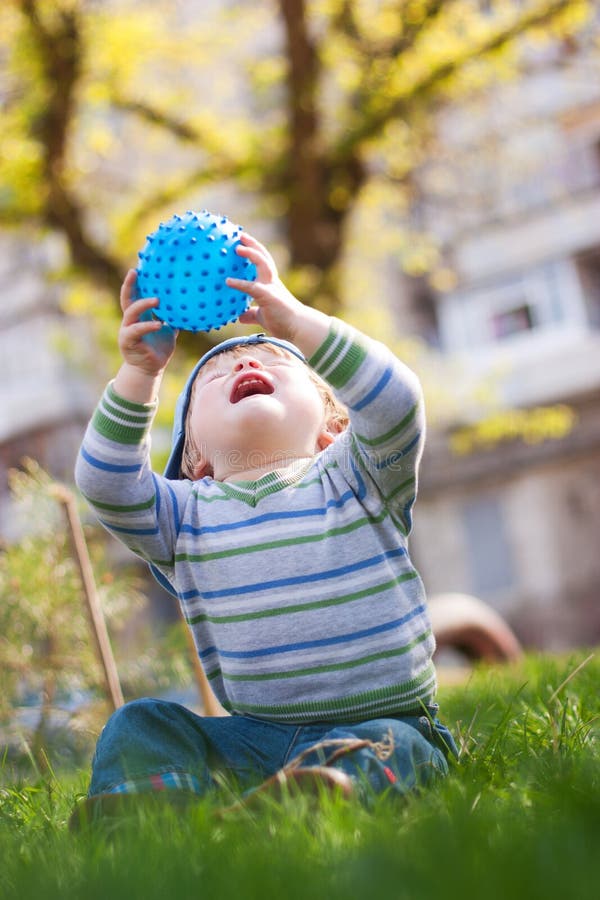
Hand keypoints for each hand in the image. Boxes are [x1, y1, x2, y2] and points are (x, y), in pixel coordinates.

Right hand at [118, 270, 177, 375]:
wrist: (150, 369)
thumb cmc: (159, 348)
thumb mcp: (169, 330)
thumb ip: (174, 318)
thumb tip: (189, 306)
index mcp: (139, 316)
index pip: (135, 294)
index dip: (136, 281)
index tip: (140, 266)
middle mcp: (130, 321)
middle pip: (126, 298)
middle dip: (129, 285)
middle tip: (135, 272)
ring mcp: (127, 330)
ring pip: (131, 313)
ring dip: (143, 304)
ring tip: (157, 299)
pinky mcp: (128, 342)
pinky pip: (136, 331)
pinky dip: (147, 326)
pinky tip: (159, 324)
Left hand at [226, 233, 327, 353]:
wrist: (298, 328)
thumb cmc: (283, 322)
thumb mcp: (263, 316)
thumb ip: (251, 314)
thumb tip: (240, 316)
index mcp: (271, 284)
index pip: (263, 263)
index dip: (254, 251)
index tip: (243, 242)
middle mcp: (272, 282)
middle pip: (264, 256)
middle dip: (253, 244)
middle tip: (239, 235)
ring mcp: (272, 287)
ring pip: (263, 264)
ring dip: (251, 253)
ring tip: (237, 247)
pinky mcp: (269, 296)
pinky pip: (252, 287)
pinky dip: (240, 283)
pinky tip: (228, 281)